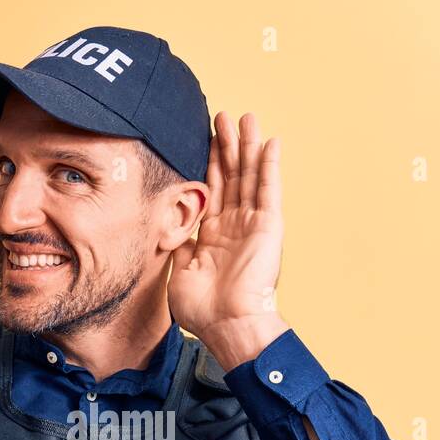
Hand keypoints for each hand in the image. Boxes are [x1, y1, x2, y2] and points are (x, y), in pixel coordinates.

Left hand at [168, 111, 287, 371]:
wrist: (226, 324)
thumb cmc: (202, 309)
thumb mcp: (179, 269)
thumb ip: (179, 243)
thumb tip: (169, 226)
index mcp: (214, 236)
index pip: (211, 190)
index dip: (207, 163)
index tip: (201, 137)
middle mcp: (235, 226)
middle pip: (231, 176)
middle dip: (226, 145)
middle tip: (222, 115)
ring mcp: (252, 225)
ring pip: (249, 176)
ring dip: (247, 146)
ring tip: (245, 117)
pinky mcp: (268, 227)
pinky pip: (269, 190)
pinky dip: (270, 166)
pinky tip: (270, 142)